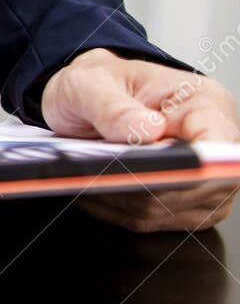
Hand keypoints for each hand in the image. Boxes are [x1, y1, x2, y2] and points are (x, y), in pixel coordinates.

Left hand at [41, 48, 239, 232]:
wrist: (83, 99)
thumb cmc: (95, 85)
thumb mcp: (87, 83)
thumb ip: (111, 105)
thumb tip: (146, 130)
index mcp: (202, 102)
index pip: (220, 143)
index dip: (199, 165)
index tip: (164, 173)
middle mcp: (212, 139)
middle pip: (203, 185)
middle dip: (151, 188)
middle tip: (106, 179)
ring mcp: (201, 173)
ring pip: (178, 208)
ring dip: (131, 203)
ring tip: (93, 184)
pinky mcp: (182, 199)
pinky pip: (158, 220)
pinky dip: (124, 211)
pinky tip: (97, 195)